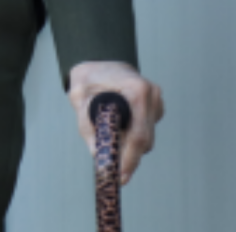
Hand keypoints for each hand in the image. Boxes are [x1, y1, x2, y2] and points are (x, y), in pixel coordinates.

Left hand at [67, 61, 163, 184]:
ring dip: (130, 145)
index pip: (139, 134)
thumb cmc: (88, 76)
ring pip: (147, 137)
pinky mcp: (155, 105)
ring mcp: (156, 99)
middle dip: (128, 156)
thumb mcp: (79, 98)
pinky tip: (118, 129)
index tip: (120, 175)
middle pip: (146, 140)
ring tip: (109, 140)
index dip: (130, 159)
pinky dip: (134, 135)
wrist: (98, 60)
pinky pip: (147, 129)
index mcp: (136, 90)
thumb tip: (98, 156)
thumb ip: (87, 126)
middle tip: (111, 168)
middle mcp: (151, 94)